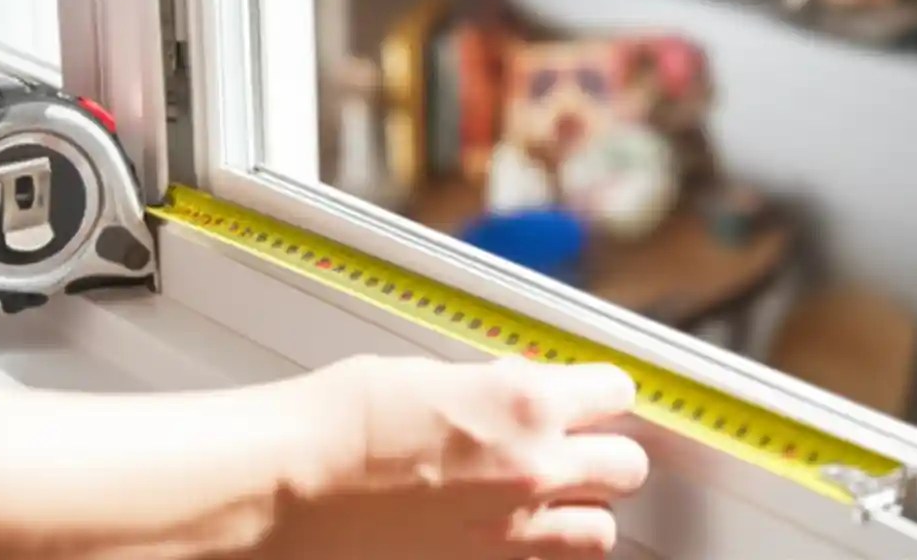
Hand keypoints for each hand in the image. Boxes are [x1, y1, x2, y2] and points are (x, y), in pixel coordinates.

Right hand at [264, 355, 649, 559]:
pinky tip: (511, 533)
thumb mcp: (430, 375)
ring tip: (552, 500)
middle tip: (575, 447)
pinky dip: (541, 550)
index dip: (602, 393)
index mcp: (524, 403)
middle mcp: (535, 469)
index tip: (592, 397)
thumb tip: (518, 394)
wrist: (290, 487)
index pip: (617, 392)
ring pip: (601, 530)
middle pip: (627, 466)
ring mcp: (515, 531)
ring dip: (583, 510)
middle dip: (604, 453)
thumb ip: (494, 389)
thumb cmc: (339, 423)